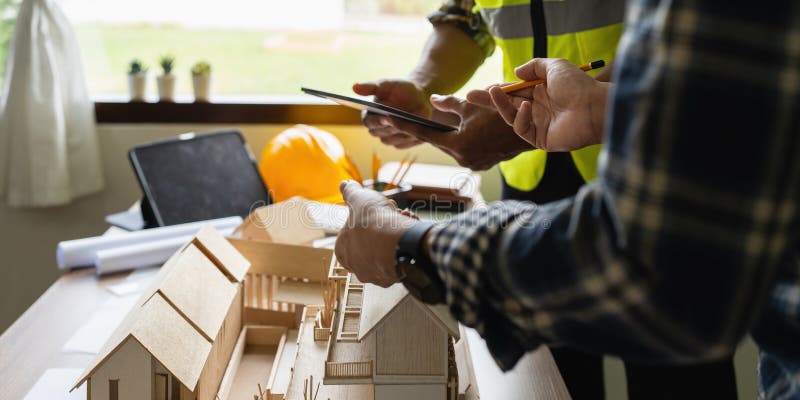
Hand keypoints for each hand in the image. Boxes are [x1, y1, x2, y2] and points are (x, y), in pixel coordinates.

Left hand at [335, 181, 418, 286]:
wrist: (397, 243)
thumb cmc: (373, 223)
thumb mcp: (359, 198)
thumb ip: (351, 192)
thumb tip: (344, 184)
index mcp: (342, 250)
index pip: (353, 231)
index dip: (367, 217)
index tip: (378, 209)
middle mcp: (356, 266)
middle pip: (371, 240)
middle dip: (384, 225)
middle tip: (394, 214)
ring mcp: (375, 274)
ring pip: (386, 250)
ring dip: (397, 233)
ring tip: (405, 222)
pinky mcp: (393, 278)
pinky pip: (400, 259)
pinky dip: (405, 247)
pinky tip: (409, 236)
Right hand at [352, 80, 431, 148]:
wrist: (418, 97)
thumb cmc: (399, 90)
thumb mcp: (386, 85)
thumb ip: (370, 87)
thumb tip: (354, 87)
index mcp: (369, 116)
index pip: (368, 122)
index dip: (377, 120)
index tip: (386, 115)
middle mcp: (377, 130)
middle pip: (381, 133)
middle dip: (391, 126)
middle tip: (402, 119)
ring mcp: (389, 139)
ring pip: (392, 140)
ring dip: (401, 132)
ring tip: (412, 123)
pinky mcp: (402, 144)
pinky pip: (405, 144)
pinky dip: (410, 137)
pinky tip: (417, 128)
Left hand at [380, 95, 531, 169]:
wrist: (533, 130)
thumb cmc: (503, 114)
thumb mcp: (473, 104)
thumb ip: (449, 103)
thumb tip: (433, 101)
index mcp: (459, 145)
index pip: (425, 134)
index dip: (404, 125)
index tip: (387, 118)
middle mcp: (464, 159)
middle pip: (439, 142)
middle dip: (428, 130)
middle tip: (409, 120)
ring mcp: (474, 164)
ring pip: (453, 147)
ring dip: (448, 136)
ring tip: (441, 124)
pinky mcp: (483, 164)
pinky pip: (465, 151)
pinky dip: (462, 141)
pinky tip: (463, 132)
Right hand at [466, 58, 608, 150]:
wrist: (595, 108)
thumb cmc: (579, 86)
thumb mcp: (554, 66)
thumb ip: (533, 67)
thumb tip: (515, 74)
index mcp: (541, 93)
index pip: (513, 92)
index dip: (498, 90)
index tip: (483, 87)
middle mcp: (538, 109)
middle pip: (507, 105)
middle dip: (488, 100)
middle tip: (469, 96)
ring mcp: (538, 125)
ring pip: (511, 116)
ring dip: (500, 104)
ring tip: (492, 92)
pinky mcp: (540, 139)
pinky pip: (522, 129)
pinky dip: (519, 117)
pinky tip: (525, 107)